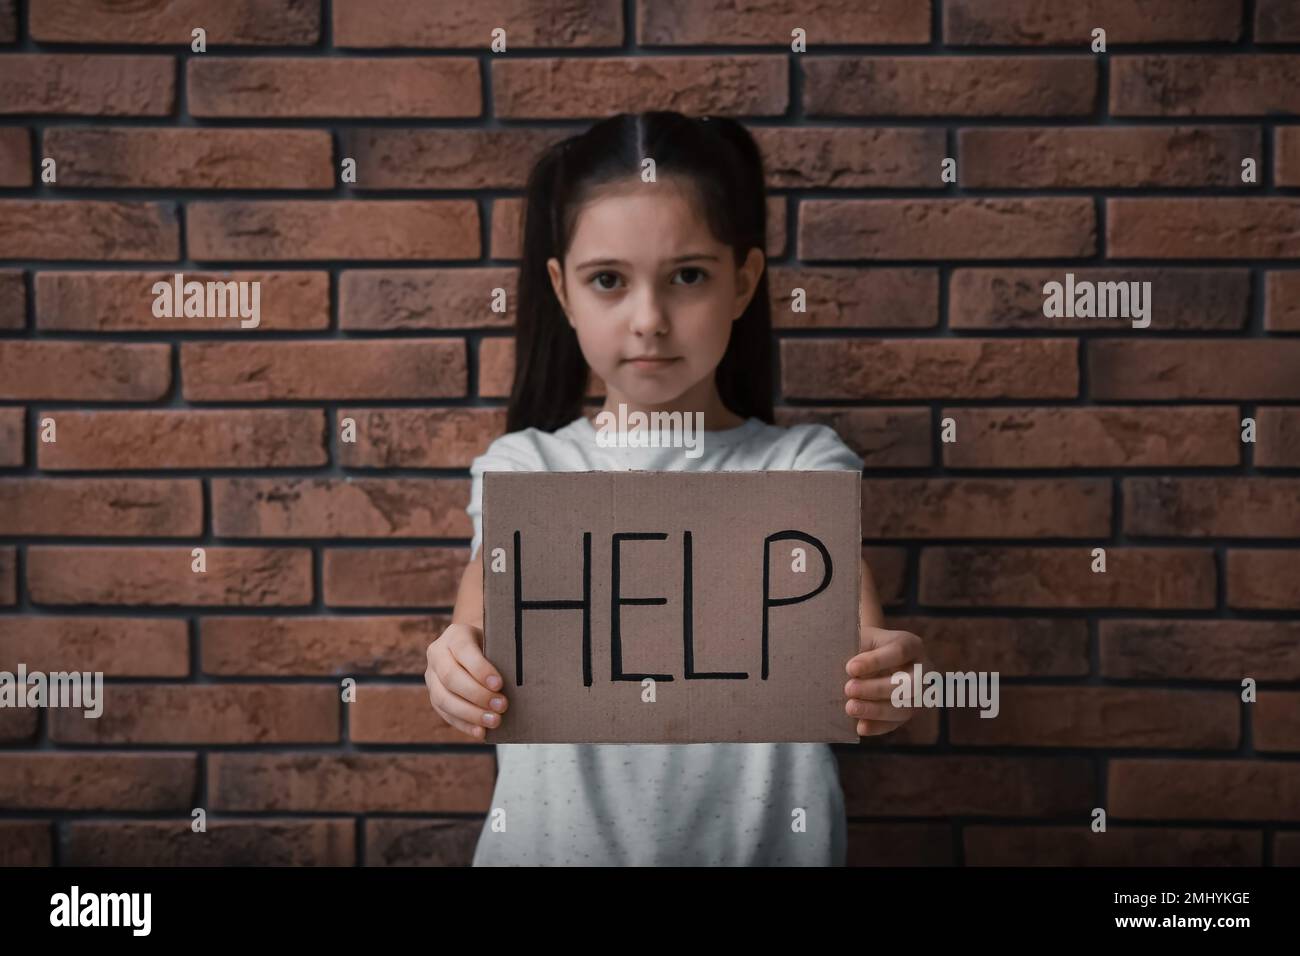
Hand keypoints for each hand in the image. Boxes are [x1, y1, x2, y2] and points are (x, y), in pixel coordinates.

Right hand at [425, 623, 507, 739]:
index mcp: (454, 635)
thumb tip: (522, 676)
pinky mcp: (434, 696)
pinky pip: (445, 714)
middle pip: (451, 677)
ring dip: (470, 713)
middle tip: (502, 706)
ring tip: (494, 721)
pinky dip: (464, 725)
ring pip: (444, 698)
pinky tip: (481, 732)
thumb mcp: (496, 641)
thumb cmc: (492, 646)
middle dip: (478, 695)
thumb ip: (503, 654)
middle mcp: (437, 654)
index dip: (480, 669)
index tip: (499, 684)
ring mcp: (432, 677)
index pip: (463, 651)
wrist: (474, 649)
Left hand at [844, 626, 924, 736]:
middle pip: (909, 683)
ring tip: (850, 708)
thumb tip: (848, 671)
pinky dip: (878, 726)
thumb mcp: (862, 638)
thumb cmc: (864, 644)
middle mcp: (922, 670)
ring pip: (905, 707)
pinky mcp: (909, 712)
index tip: (850, 668)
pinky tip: (860, 727)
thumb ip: (857, 649)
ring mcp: (920, 694)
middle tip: (849, 689)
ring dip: (877, 710)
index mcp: (911, 645)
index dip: (875, 662)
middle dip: (877, 689)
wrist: (868, 656)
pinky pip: (897, 723)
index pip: (900, 652)